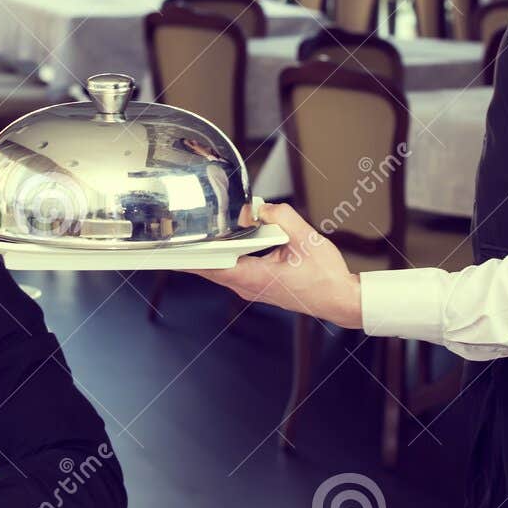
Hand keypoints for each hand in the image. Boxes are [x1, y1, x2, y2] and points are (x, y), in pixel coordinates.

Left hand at [180, 202, 361, 328]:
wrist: (339, 299)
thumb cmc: (325, 276)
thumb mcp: (305, 239)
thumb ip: (281, 217)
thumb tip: (261, 207)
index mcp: (254, 277)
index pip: (211, 268)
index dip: (187, 260)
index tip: (167, 253)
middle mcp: (249, 287)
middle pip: (210, 269)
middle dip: (191, 254)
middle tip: (170, 239)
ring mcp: (253, 289)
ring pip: (221, 270)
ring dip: (209, 255)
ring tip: (191, 238)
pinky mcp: (260, 286)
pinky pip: (234, 270)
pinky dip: (226, 257)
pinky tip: (225, 242)